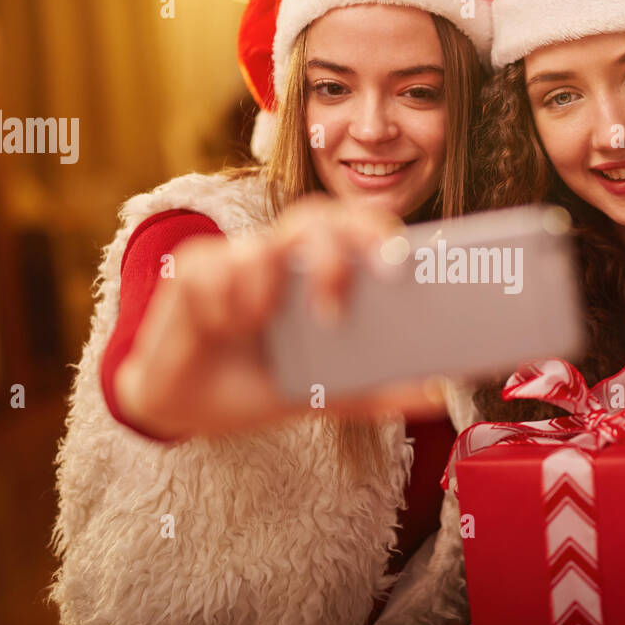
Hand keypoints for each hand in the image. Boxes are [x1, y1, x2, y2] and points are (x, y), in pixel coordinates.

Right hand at [115, 193, 445, 439]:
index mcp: (318, 273)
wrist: (186, 408)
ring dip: (260, 294)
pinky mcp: (192, 267)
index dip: (378, 233)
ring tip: (253, 329)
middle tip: (333, 303)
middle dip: (328, 253)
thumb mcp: (322, 395)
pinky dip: (219, 308)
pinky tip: (216, 328)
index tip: (399, 264)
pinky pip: (212, 271)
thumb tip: (438, 396)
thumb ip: (376, 391)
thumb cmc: (258, 384)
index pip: (355, 230)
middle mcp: (281, 256)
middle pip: (314, 217)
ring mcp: (235, 256)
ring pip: (259, 249)